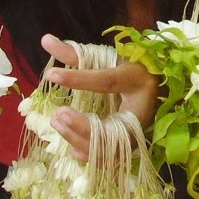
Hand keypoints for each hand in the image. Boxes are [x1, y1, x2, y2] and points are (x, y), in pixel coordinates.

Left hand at [41, 33, 160, 162]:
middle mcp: (141, 111)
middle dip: (81, 126)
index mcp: (138, 80)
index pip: (106, 81)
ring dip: (79, 139)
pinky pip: (106, 158)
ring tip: (57, 123)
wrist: (154, 87)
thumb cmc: (127, 70)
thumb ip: (75, 53)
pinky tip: (70, 145)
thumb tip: (45, 39)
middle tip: (57, 114)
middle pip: (112, 129)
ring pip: (108, 149)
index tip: (52, 74)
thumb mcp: (107, 59)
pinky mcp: (128, 146)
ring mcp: (136, 133)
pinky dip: (86, 153)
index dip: (79, 79)